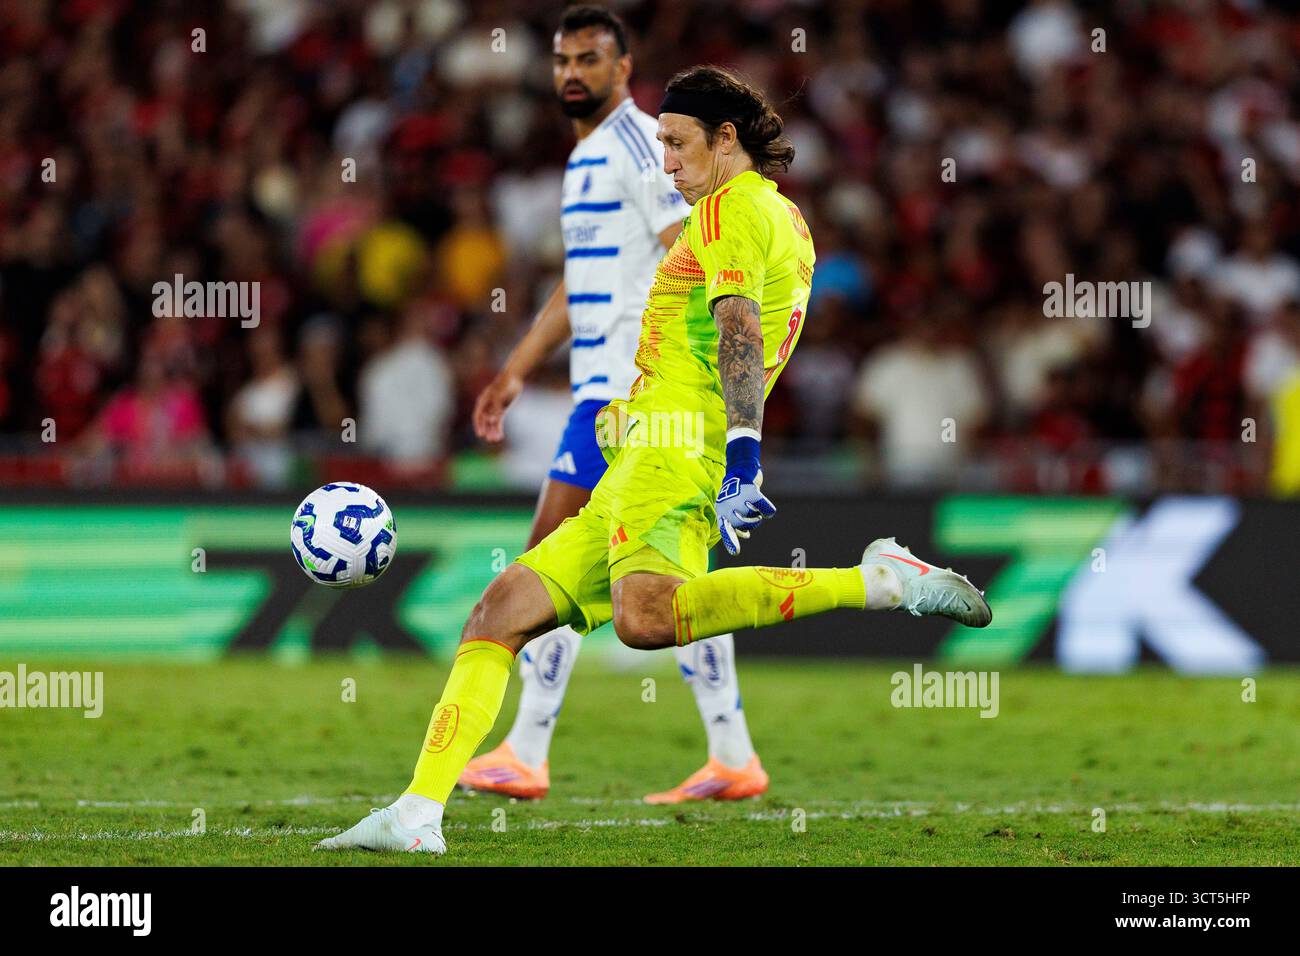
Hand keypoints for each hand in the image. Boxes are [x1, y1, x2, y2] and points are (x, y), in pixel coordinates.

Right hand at [472, 371, 522, 442]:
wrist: (513, 378)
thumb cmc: (504, 384)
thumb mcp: (500, 395)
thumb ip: (496, 407)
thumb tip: (491, 420)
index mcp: (482, 401)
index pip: (478, 416)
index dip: (478, 425)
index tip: (480, 434)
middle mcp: (487, 406)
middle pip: (484, 421)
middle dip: (486, 430)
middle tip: (488, 439)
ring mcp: (494, 408)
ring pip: (491, 423)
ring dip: (492, 431)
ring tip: (494, 439)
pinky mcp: (501, 410)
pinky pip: (498, 421)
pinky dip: (499, 428)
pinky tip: (500, 436)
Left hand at [715, 433, 775, 555]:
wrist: (741, 467)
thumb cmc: (736, 492)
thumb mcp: (729, 507)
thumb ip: (735, 524)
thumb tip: (746, 537)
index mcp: (721, 511)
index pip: (725, 530)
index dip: (731, 541)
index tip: (735, 553)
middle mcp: (728, 506)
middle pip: (744, 526)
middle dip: (750, 523)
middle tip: (751, 513)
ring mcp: (739, 499)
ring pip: (755, 518)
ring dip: (758, 514)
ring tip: (753, 503)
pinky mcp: (752, 492)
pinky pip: (765, 510)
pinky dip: (767, 510)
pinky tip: (766, 507)